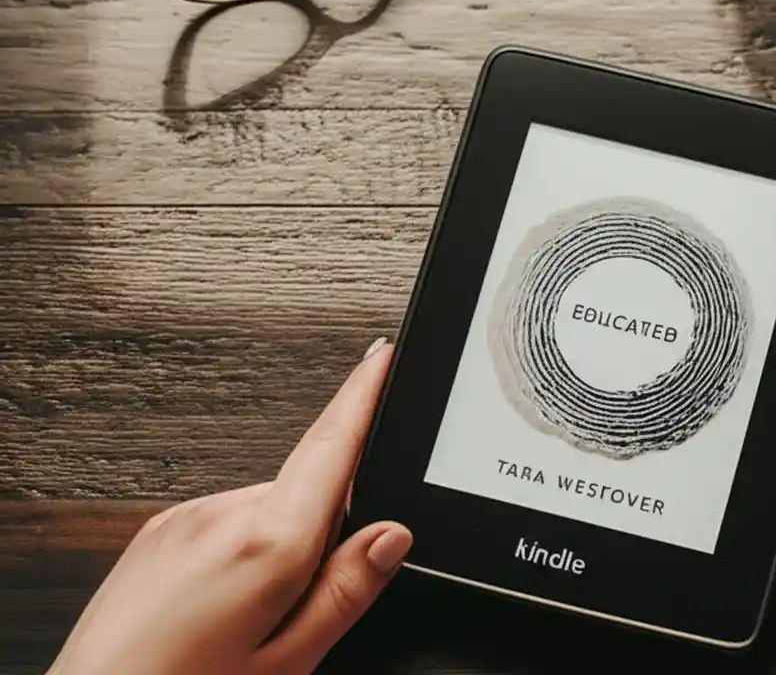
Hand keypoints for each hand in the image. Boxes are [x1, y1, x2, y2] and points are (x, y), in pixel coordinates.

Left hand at [50, 339, 409, 674]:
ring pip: (268, 511)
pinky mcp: (159, 533)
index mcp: (265, 543)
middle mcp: (220, 515)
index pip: (331, 446)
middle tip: (308, 607)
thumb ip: (346, 591)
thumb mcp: (289, 661)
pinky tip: (223, 612)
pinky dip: (244, 555)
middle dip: (325, 530)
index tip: (382, 355)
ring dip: (281, 549)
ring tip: (253, 626)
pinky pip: (227, 524)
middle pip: (306, 491)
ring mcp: (183, 521)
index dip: (363, 394)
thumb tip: (392, 536)